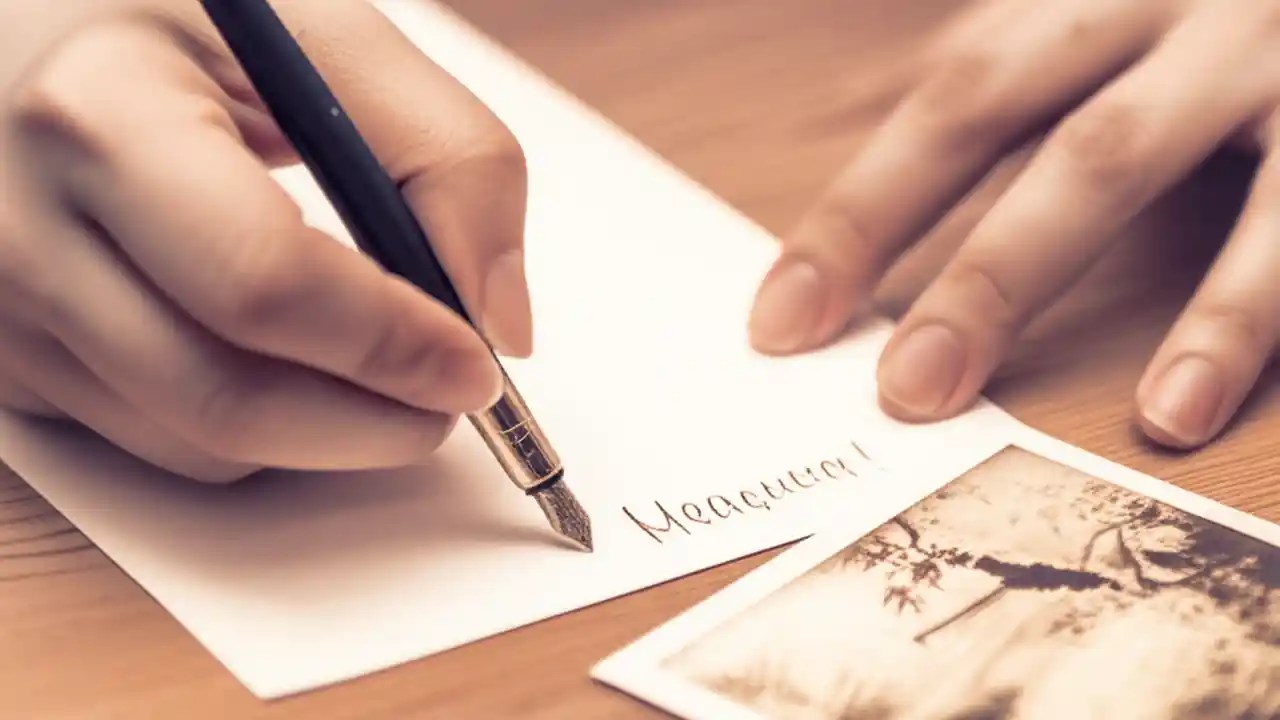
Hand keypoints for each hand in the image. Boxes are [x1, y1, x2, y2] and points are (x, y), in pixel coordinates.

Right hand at [0, 0, 531, 481]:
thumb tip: (500, 319)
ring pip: (205, 444)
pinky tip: (281, 350)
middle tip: (453, 392)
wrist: (30, 42)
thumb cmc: (177, 24)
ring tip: (376, 354)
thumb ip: (443, 153)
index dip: (390, 342)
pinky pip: (164, 445)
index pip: (263, 281)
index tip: (476, 362)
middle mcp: (23, 234)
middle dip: (375, 419)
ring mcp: (6, 315)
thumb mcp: (316, 36)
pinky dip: (259, 425)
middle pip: (229, 399)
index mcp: (100, 119)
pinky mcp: (13, 367)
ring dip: (326, 428)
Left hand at [749, 0, 1279, 448]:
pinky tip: (1195, 403)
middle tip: (905, 393)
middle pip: (1062, 144)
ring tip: (1119, 414)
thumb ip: (985, 60)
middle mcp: (1178, 15)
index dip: (861, 215)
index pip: (952, 108)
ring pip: (1167, 165)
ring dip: (1139, 299)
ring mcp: (1272, 59)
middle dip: (982, 276)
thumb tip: (843, 103)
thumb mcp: (1081, 5)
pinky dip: (1255, 311)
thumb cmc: (1190, 2)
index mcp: (1088, 0)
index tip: (782, 323)